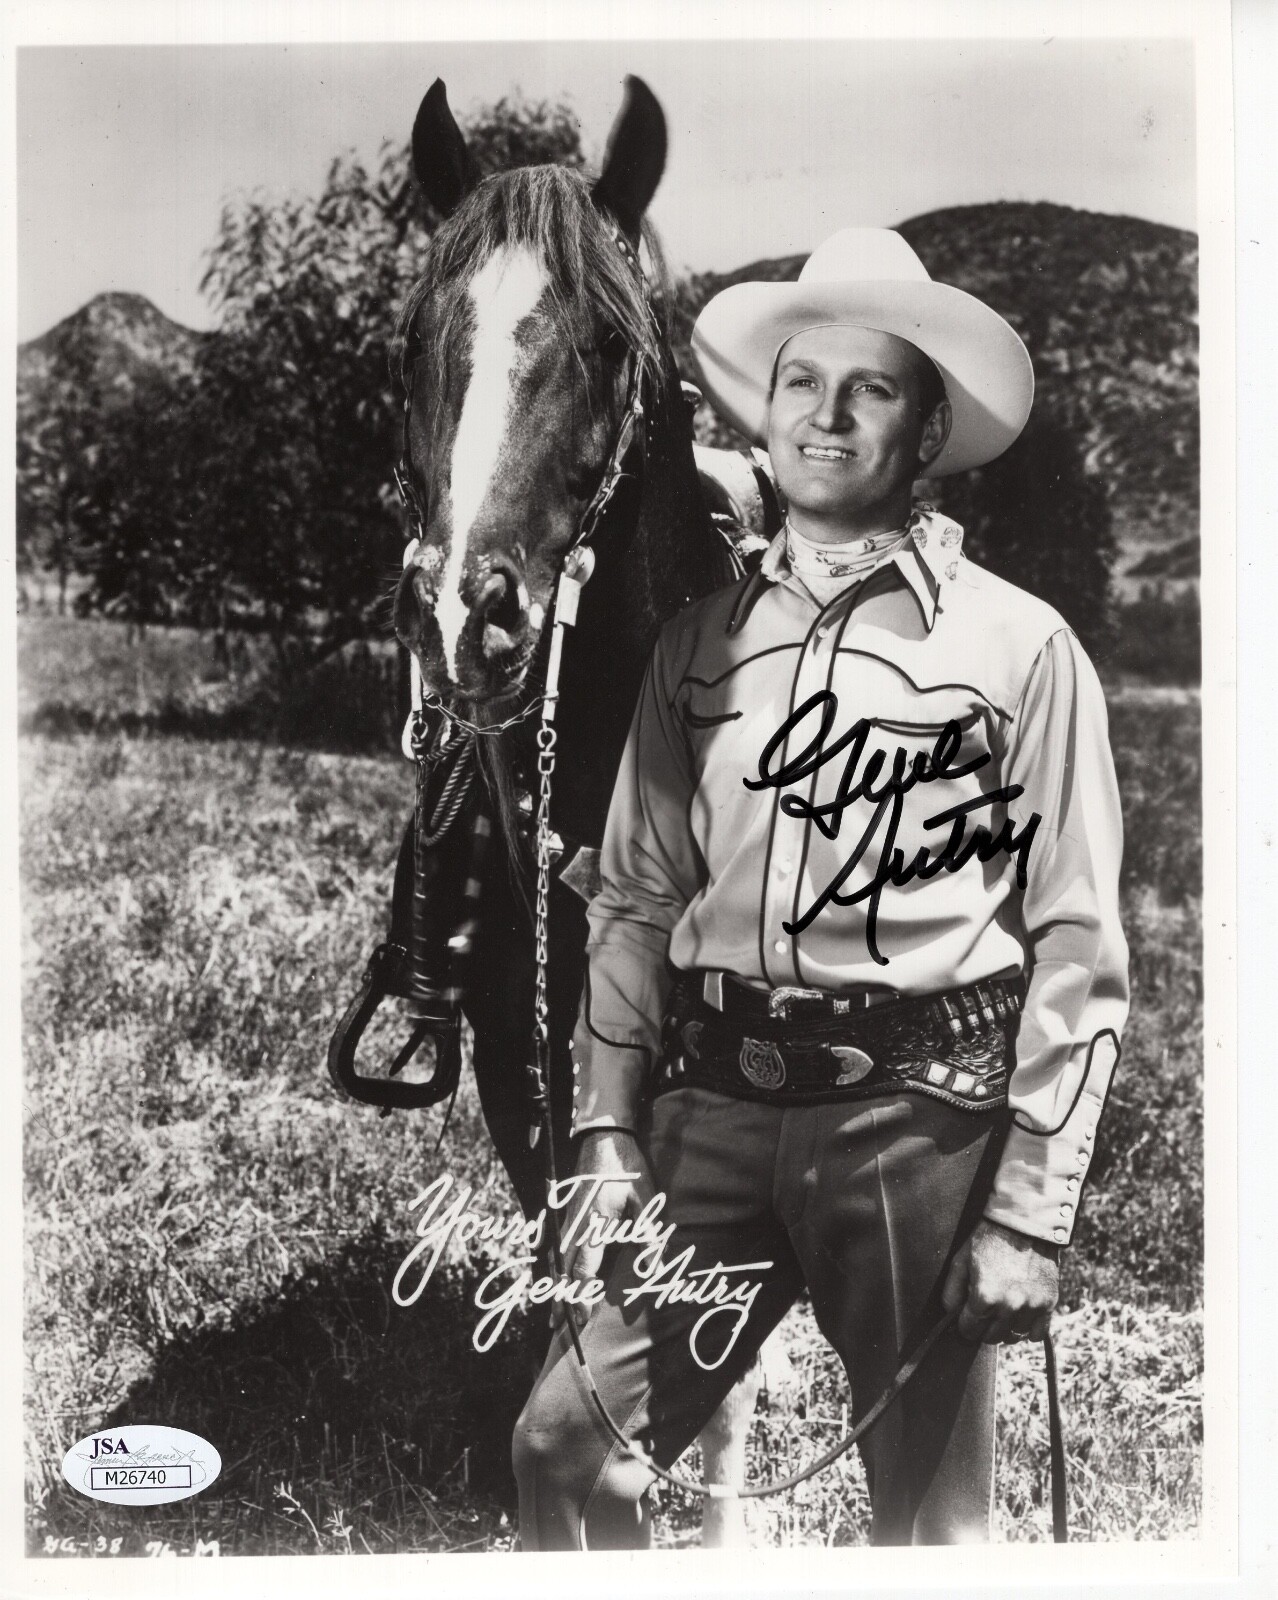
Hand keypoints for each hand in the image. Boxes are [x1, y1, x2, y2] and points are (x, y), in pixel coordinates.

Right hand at [560, 1130, 655, 1313]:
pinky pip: (558, 1246)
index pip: (583, 1270)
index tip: (581, 1320)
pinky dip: (555, 1266)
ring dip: (555, 1286)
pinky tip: (553, 1277)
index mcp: (595, 1225)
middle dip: (560, 1301)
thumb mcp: (644, 1199)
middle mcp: (576, 1225)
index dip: (581, 1297)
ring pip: (558, 1260)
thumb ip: (647, 1234)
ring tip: (552, 1312)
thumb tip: (653, 1269)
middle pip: (563, 1271)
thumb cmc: (627, 1167)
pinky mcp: (569, 1212)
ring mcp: (569, 1218)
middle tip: (556, 1330)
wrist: (604, 1135)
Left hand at [941, 1219, 1059, 1343]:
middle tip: (984, 1313)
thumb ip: (952, 1291)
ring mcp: (1031, 1306)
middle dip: (983, 1328)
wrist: (1024, 1223)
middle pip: (991, 1337)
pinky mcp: (1048, 1303)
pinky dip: (1028, 1330)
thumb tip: (951, 1314)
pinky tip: (1020, 1316)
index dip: (964, 1324)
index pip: (969, 1330)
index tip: (966, 1317)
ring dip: (1005, 1329)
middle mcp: (1009, 1306)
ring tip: (1001, 1313)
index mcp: (985, 1296)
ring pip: (1013, 1337)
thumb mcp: (961, 1260)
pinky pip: (1037, 1333)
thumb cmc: (989, 1240)